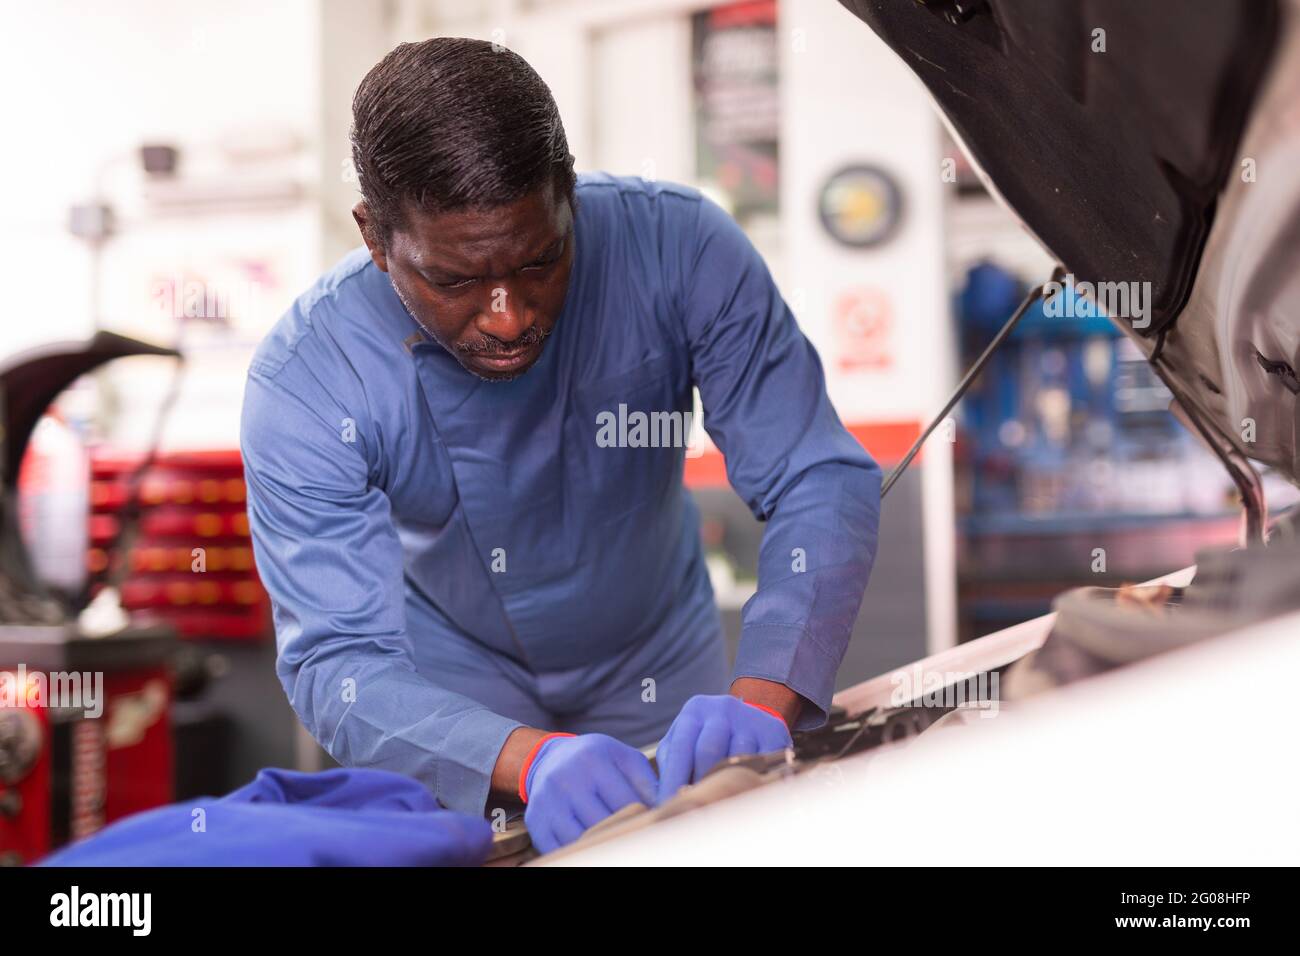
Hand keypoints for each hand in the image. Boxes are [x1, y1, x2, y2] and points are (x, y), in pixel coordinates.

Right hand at [521, 733, 656, 853]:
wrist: (548, 759)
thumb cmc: (594, 760)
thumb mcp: (622, 758)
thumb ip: (645, 780)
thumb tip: (665, 808)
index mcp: (592, 759)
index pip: (626, 802)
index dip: (643, 817)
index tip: (653, 824)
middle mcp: (565, 779)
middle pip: (604, 823)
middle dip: (624, 832)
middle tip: (638, 837)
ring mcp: (547, 802)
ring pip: (582, 840)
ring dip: (602, 845)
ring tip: (617, 842)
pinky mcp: (535, 821)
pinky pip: (560, 849)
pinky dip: (579, 852)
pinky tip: (593, 846)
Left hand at [654, 694, 792, 803]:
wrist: (750, 717)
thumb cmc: (707, 737)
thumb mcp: (685, 740)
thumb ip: (669, 764)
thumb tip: (657, 797)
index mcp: (694, 711)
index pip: (680, 748)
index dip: (673, 780)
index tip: (667, 805)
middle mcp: (721, 709)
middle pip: (708, 751)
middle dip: (699, 783)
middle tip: (693, 809)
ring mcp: (749, 718)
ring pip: (737, 756)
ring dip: (726, 784)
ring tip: (716, 804)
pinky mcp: (772, 731)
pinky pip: (762, 760)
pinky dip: (751, 779)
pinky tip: (742, 793)